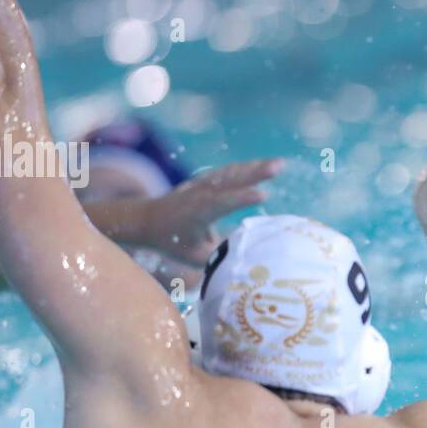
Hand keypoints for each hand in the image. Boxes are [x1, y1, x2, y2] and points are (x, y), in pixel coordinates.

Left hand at [137, 158, 282, 264]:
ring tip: (279, 164)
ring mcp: (203, 183)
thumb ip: (219, 257)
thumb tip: (245, 263)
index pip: (222, 203)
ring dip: (256, 166)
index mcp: (197, 212)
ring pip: (232, 172)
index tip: (263, 195)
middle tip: (279, 166)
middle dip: (256, 172)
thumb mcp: (194, 256)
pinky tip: (265, 165)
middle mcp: (201, 193)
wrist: (147, 218)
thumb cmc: (172, 241)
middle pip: (231, 180)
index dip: (242, 199)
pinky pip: (229, 172)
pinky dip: (247, 168)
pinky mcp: (207, 179)